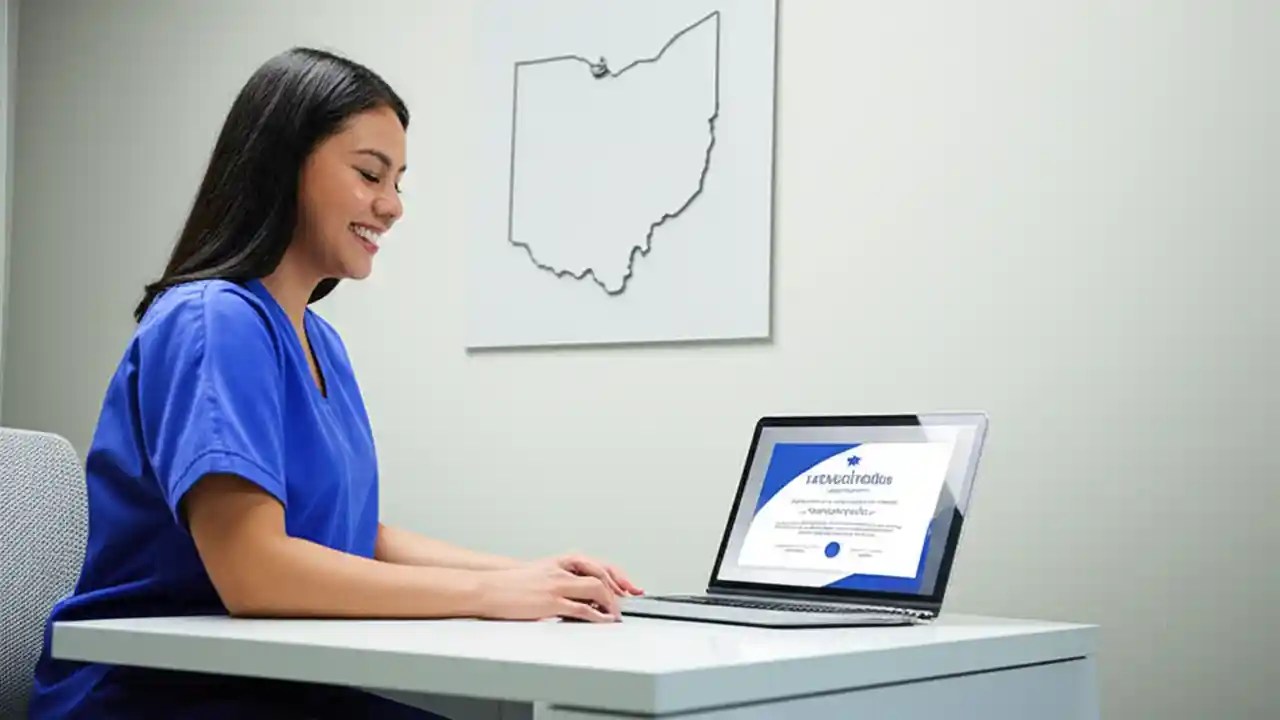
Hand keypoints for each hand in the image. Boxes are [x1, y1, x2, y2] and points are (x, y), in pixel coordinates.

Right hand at [476, 563, 621, 622]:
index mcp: (561, 562)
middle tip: (626, 601)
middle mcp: (562, 570)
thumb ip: (562, 580)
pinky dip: (597, 616)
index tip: (629, 586)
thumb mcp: (542, 573)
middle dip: (619, 589)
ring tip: (615, 614)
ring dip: (610, 603)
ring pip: (596, 589)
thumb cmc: (512, 584)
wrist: (490, 587)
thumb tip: (582, 595)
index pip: (598, 564)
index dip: (618, 576)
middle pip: (601, 575)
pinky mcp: (551, 602)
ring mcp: (557, 585)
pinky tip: (603, 620)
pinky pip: (581, 608)